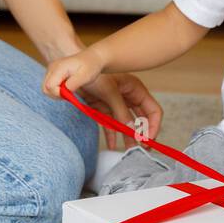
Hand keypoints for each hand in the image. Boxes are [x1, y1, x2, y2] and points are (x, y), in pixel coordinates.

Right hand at [43, 47, 105, 97]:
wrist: (92, 58)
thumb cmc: (90, 66)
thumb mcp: (84, 76)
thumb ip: (72, 84)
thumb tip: (63, 92)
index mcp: (59, 67)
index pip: (49, 86)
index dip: (58, 94)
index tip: (70, 93)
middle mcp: (52, 67)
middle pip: (45, 88)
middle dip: (56, 95)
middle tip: (69, 93)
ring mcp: (51, 69)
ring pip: (46, 88)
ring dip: (57, 93)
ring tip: (70, 89)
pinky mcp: (53, 72)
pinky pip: (50, 85)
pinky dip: (57, 89)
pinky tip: (67, 86)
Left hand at [44, 54, 162, 150]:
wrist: (70, 70)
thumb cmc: (93, 73)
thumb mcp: (110, 92)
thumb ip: (121, 112)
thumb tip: (132, 131)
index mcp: (135, 89)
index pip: (152, 110)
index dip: (153, 126)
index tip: (147, 140)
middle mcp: (128, 96)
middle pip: (141, 119)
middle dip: (141, 134)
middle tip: (141, 149)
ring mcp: (115, 103)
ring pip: (126, 124)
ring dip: (127, 137)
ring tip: (127, 151)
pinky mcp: (103, 108)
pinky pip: (110, 124)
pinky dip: (111, 134)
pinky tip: (111, 145)